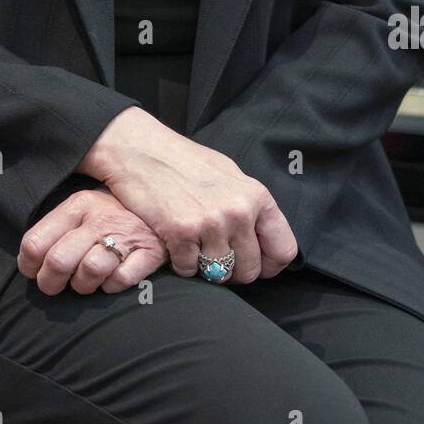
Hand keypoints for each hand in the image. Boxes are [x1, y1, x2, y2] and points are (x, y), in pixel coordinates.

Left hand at [17, 186, 169, 295]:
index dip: (29, 266)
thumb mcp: (84, 206)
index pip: (36, 242)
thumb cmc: (112, 211)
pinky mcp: (150, 253)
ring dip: (83, 286)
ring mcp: (126, 236)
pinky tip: (111, 278)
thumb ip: (57, 226)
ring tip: (85, 281)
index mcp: (78, 205)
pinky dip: (112, 286)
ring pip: (89, 272)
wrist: (163, 204)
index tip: (34, 271)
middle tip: (55, 285)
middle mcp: (100, 218)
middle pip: (58, 262)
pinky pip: (121, 281)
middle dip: (51, 284)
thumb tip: (29, 256)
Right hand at [75, 107, 297, 283]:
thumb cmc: (184, 160)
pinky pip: (189, 270)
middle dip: (233, 271)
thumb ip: (249, 206)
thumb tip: (264, 237)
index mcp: (256, 196)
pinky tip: (175, 243)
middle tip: (216, 257)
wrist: (141, 149)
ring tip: (194, 246)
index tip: (256, 266)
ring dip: (206, 267)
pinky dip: (181, 263)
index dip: (269, 265)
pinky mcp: (181, 233)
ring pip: (219, 274)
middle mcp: (238, 211)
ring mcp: (210, 223)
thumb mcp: (229, 174)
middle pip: (249, 270)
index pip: (283, 250)